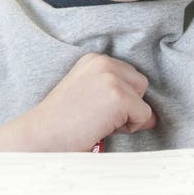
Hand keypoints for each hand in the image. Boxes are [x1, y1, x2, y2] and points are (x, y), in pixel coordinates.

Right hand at [32, 52, 157, 151]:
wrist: (41, 135)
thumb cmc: (61, 121)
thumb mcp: (87, 94)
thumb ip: (115, 93)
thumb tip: (152, 115)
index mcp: (95, 59)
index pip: (128, 76)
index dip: (118, 98)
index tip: (93, 108)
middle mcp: (104, 62)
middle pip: (141, 85)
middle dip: (127, 105)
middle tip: (98, 117)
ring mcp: (112, 79)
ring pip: (144, 101)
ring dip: (128, 117)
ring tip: (99, 121)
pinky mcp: (119, 97)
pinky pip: (144, 116)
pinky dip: (130, 128)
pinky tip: (103, 127)